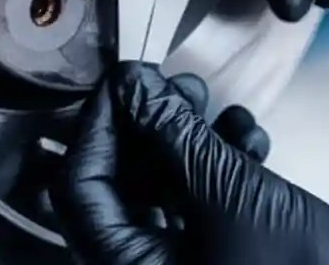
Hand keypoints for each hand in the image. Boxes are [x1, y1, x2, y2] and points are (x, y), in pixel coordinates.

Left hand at [51, 62, 328, 264]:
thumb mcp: (230, 193)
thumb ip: (174, 134)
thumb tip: (133, 88)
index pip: (80, 188)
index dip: (97, 126)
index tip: (123, 81)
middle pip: (118, 185)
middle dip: (146, 127)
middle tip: (168, 87)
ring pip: (161, 188)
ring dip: (187, 140)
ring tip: (212, 107)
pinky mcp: (224, 255)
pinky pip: (199, 202)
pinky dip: (219, 164)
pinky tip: (247, 140)